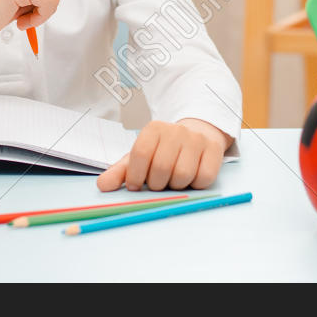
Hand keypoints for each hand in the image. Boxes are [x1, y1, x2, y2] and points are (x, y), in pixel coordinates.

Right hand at [0, 0, 58, 57]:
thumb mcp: (16, 0)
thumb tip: (52, 1)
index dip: (42, 7)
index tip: (25, 15)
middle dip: (43, 11)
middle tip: (23, 19)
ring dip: (40, 16)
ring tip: (20, 20)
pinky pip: (47, 3)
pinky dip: (38, 18)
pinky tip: (19, 21)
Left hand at [97, 119, 228, 190]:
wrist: (197, 135)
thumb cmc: (164, 151)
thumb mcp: (140, 158)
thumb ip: (120, 172)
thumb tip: (102, 186)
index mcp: (154, 129)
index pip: (139, 155)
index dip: (135, 176)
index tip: (134, 186)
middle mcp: (176, 130)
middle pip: (161, 168)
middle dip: (156, 184)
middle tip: (157, 183)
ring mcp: (197, 139)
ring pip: (182, 175)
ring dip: (176, 186)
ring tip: (174, 180)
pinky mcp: (214, 150)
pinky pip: (203, 178)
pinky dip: (196, 185)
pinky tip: (191, 178)